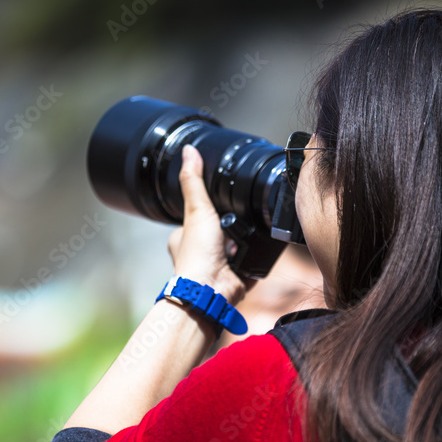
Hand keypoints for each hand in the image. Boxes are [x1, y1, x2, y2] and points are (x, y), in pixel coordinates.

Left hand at [167, 145, 249, 303]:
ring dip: (244, 242)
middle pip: (218, 232)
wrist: (212, 290)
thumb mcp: (196, 209)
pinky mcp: (236, 278)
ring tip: (248, 234)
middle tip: (238, 219)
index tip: (218, 203)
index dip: (207, 210)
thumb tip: (189, 152)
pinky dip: (255, 259)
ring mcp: (218, 267)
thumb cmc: (197, 255)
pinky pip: (250, 264)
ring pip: (235, 247)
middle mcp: (199, 255)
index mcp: (182, 239)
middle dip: (229, 227)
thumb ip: (194, 181)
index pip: (195, 218)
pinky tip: (258, 250)